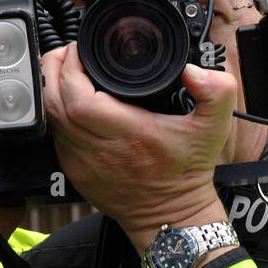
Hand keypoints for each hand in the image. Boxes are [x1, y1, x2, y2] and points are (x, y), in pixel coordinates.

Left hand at [41, 43, 237, 243]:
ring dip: (52, 89)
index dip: (72, 68)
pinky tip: (71, 102)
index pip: (80, 98)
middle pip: (54, 103)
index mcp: (129, 134)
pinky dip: (58, 114)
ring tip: (67, 71)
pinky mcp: (75, 172)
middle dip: (55, 70)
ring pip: (50, 119)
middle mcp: (99, 149)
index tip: (82, 51)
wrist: (172, 216)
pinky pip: (56, 135)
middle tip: (68, 53)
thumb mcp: (214, 128)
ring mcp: (82, 162)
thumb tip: (193, 70)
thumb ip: (217, 92)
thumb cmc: (187, 173)